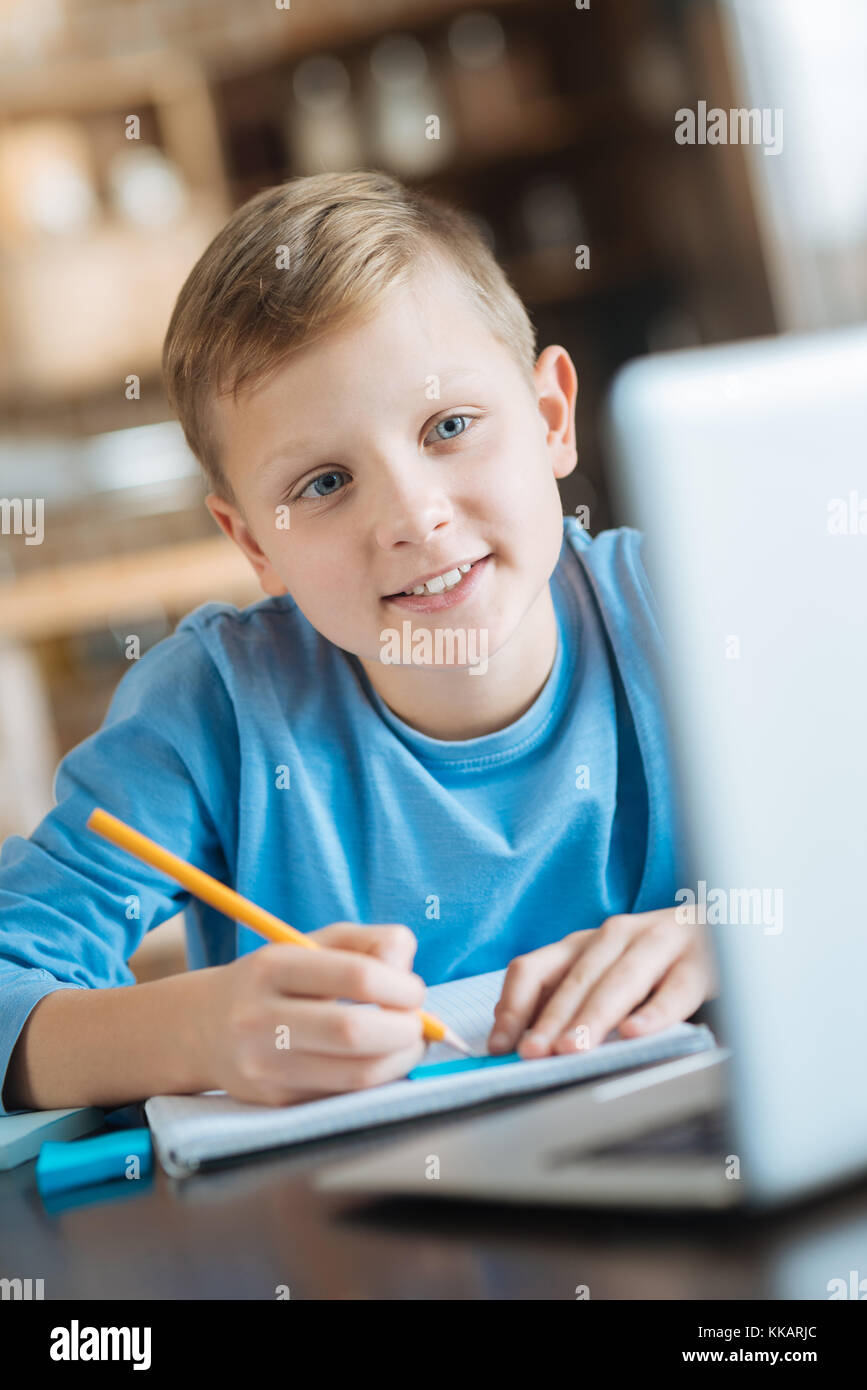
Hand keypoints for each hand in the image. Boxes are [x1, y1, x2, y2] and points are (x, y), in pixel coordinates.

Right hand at [205, 922, 426, 1105]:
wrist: (202, 1028)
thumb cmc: (276, 980)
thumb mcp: (313, 944)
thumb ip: (368, 941)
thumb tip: (406, 966)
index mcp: (273, 967)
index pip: (356, 976)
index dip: (401, 987)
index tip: (414, 992)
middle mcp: (260, 1017)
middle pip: (354, 1031)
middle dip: (405, 1030)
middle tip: (419, 1024)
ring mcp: (265, 1065)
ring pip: (355, 1074)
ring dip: (400, 1061)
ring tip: (408, 1044)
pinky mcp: (275, 1101)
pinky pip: (344, 1096)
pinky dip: (375, 1080)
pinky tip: (379, 1062)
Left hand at [488, 908, 716, 1058]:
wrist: (729, 925)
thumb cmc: (656, 962)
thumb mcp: (605, 972)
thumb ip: (567, 998)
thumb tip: (519, 1043)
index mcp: (584, 942)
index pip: (534, 968)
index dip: (513, 1006)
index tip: (500, 1045)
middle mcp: (616, 935)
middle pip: (576, 979)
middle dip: (551, 1018)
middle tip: (533, 1053)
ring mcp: (660, 943)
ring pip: (620, 981)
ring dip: (592, 1016)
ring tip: (572, 1048)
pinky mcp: (701, 962)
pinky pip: (675, 990)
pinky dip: (654, 1012)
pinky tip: (636, 1032)